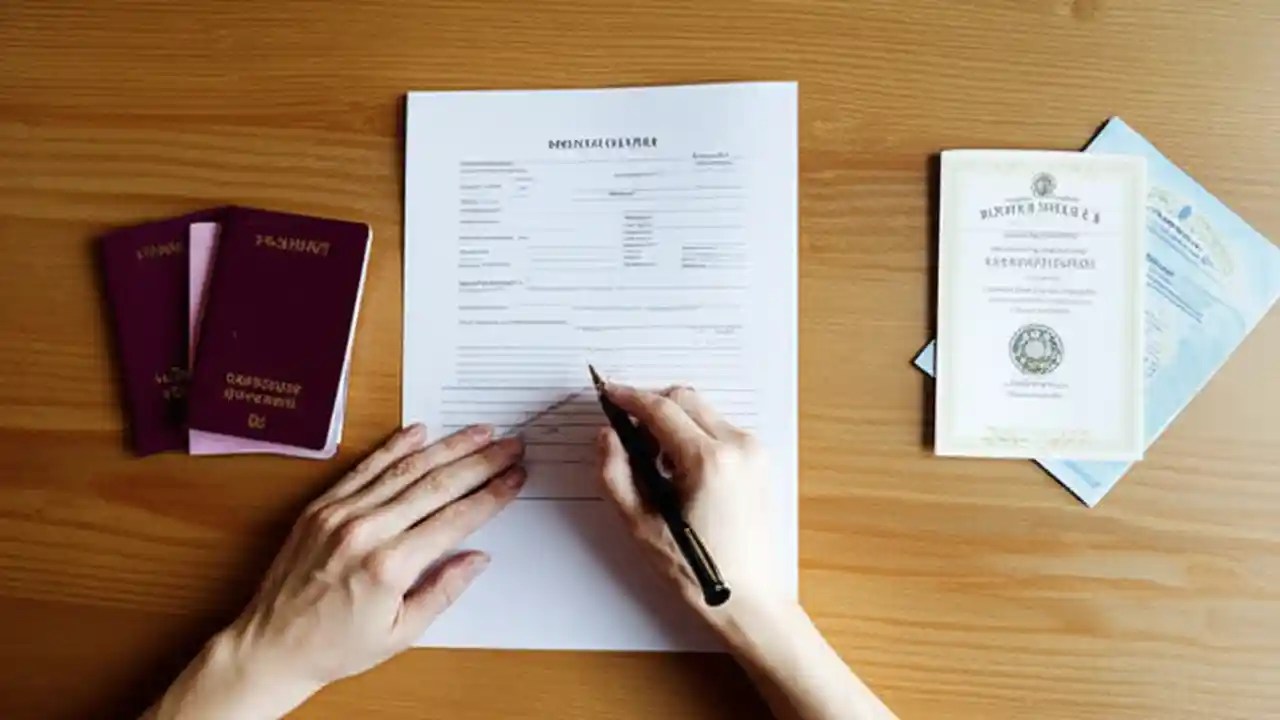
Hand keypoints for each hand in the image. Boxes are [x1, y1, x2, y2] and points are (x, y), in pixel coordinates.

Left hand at [144, 424, 525, 718]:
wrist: (270, 647)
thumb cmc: (335, 647)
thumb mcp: (401, 634)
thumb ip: (443, 590)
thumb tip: (478, 557)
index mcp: (390, 566)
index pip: (455, 519)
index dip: (491, 495)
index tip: (515, 477)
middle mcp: (365, 531)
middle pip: (436, 486)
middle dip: (479, 462)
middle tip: (510, 446)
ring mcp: (340, 514)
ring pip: (405, 470)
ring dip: (447, 447)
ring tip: (479, 432)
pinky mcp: (321, 507)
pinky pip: (365, 469)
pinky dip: (394, 448)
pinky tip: (420, 432)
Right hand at [596, 387, 897, 719]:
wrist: (747, 597)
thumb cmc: (698, 570)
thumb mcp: (641, 524)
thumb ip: (616, 473)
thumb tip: (607, 436)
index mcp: (708, 461)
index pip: (661, 408)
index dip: (629, 397)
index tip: (609, 393)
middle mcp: (737, 447)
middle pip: (684, 399)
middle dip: (651, 406)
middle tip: (628, 434)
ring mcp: (753, 452)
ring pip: (702, 411)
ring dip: (673, 422)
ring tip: (655, 463)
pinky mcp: (759, 460)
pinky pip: (718, 429)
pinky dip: (693, 435)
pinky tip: (679, 471)